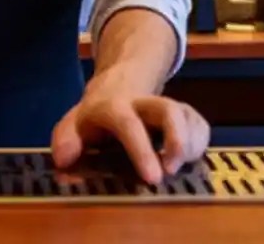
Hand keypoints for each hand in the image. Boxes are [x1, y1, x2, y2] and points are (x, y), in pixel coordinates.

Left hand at [51, 94, 208, 184]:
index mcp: (113, 106)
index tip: (153, 178)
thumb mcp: (72, 124)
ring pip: (188, 117)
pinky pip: (200, 125)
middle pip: (168, 110)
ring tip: (178, 168)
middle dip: (177, 141)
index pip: (128, 124)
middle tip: (172, 171)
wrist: (118, 86)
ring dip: (189, 146)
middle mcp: (143, 103)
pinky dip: (198, 144)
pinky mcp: (184, 113)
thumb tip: (63, 160)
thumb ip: (65, 140)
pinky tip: (186, 160)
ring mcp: (166, 106)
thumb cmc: (94, 117)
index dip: (142, 150)